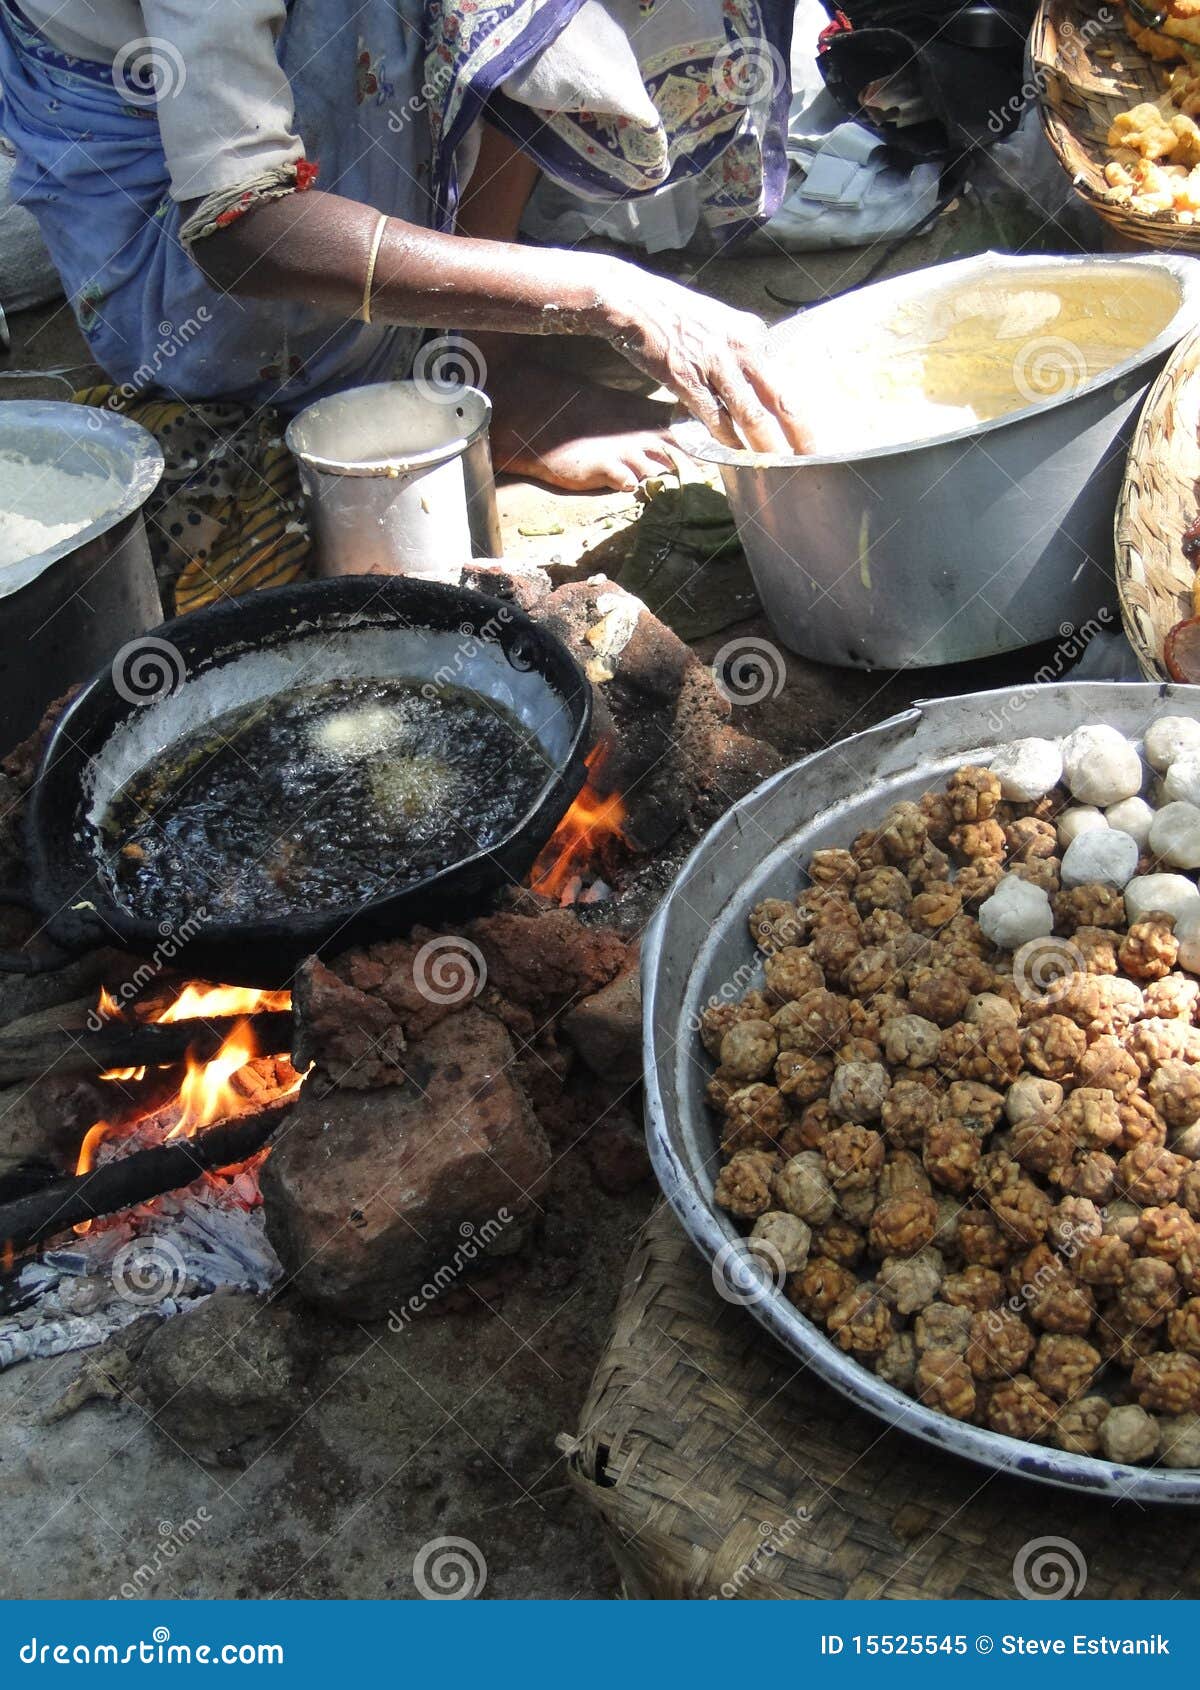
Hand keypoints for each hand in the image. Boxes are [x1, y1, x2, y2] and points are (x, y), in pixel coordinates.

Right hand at [601, 264, 813, 454]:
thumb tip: (755, 381)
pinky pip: (714, 418)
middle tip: (811, 459)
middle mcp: (741, 348)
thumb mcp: (721, 324)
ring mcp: (716, 364)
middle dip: (799, 435)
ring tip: (777, 467)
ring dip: (765, 446)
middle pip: (781, 400)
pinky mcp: (688, 380)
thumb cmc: (675, 315)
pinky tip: (734, 456)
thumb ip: (740, 352)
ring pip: (751, 415)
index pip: (786, 380)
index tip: (808, 436)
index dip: (800, 413)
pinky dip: (726, 440)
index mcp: (752, 335)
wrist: (634, 302)